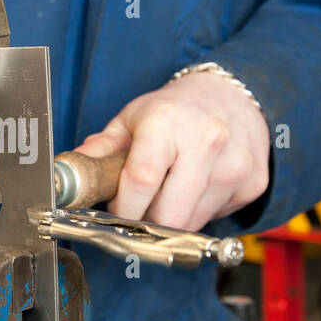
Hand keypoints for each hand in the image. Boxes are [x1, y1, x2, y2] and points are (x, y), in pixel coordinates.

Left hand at [76, 71, 269, 230]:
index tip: (115, 212)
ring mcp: (234, 165)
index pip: (141, 180)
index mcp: (167, 122)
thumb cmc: (175, 110)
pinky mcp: (252, 183)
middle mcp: (206, 141)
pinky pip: (215, 218)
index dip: (123, 208)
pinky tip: (196, 189)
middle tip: (139, 212)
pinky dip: (198, 213)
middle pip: (169, 214)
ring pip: (191, 223)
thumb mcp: (133, 119)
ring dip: (172, 220)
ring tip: (168, 193)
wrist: (233, 97)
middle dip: (146, 223)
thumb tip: (68, 174)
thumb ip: (100, 149)